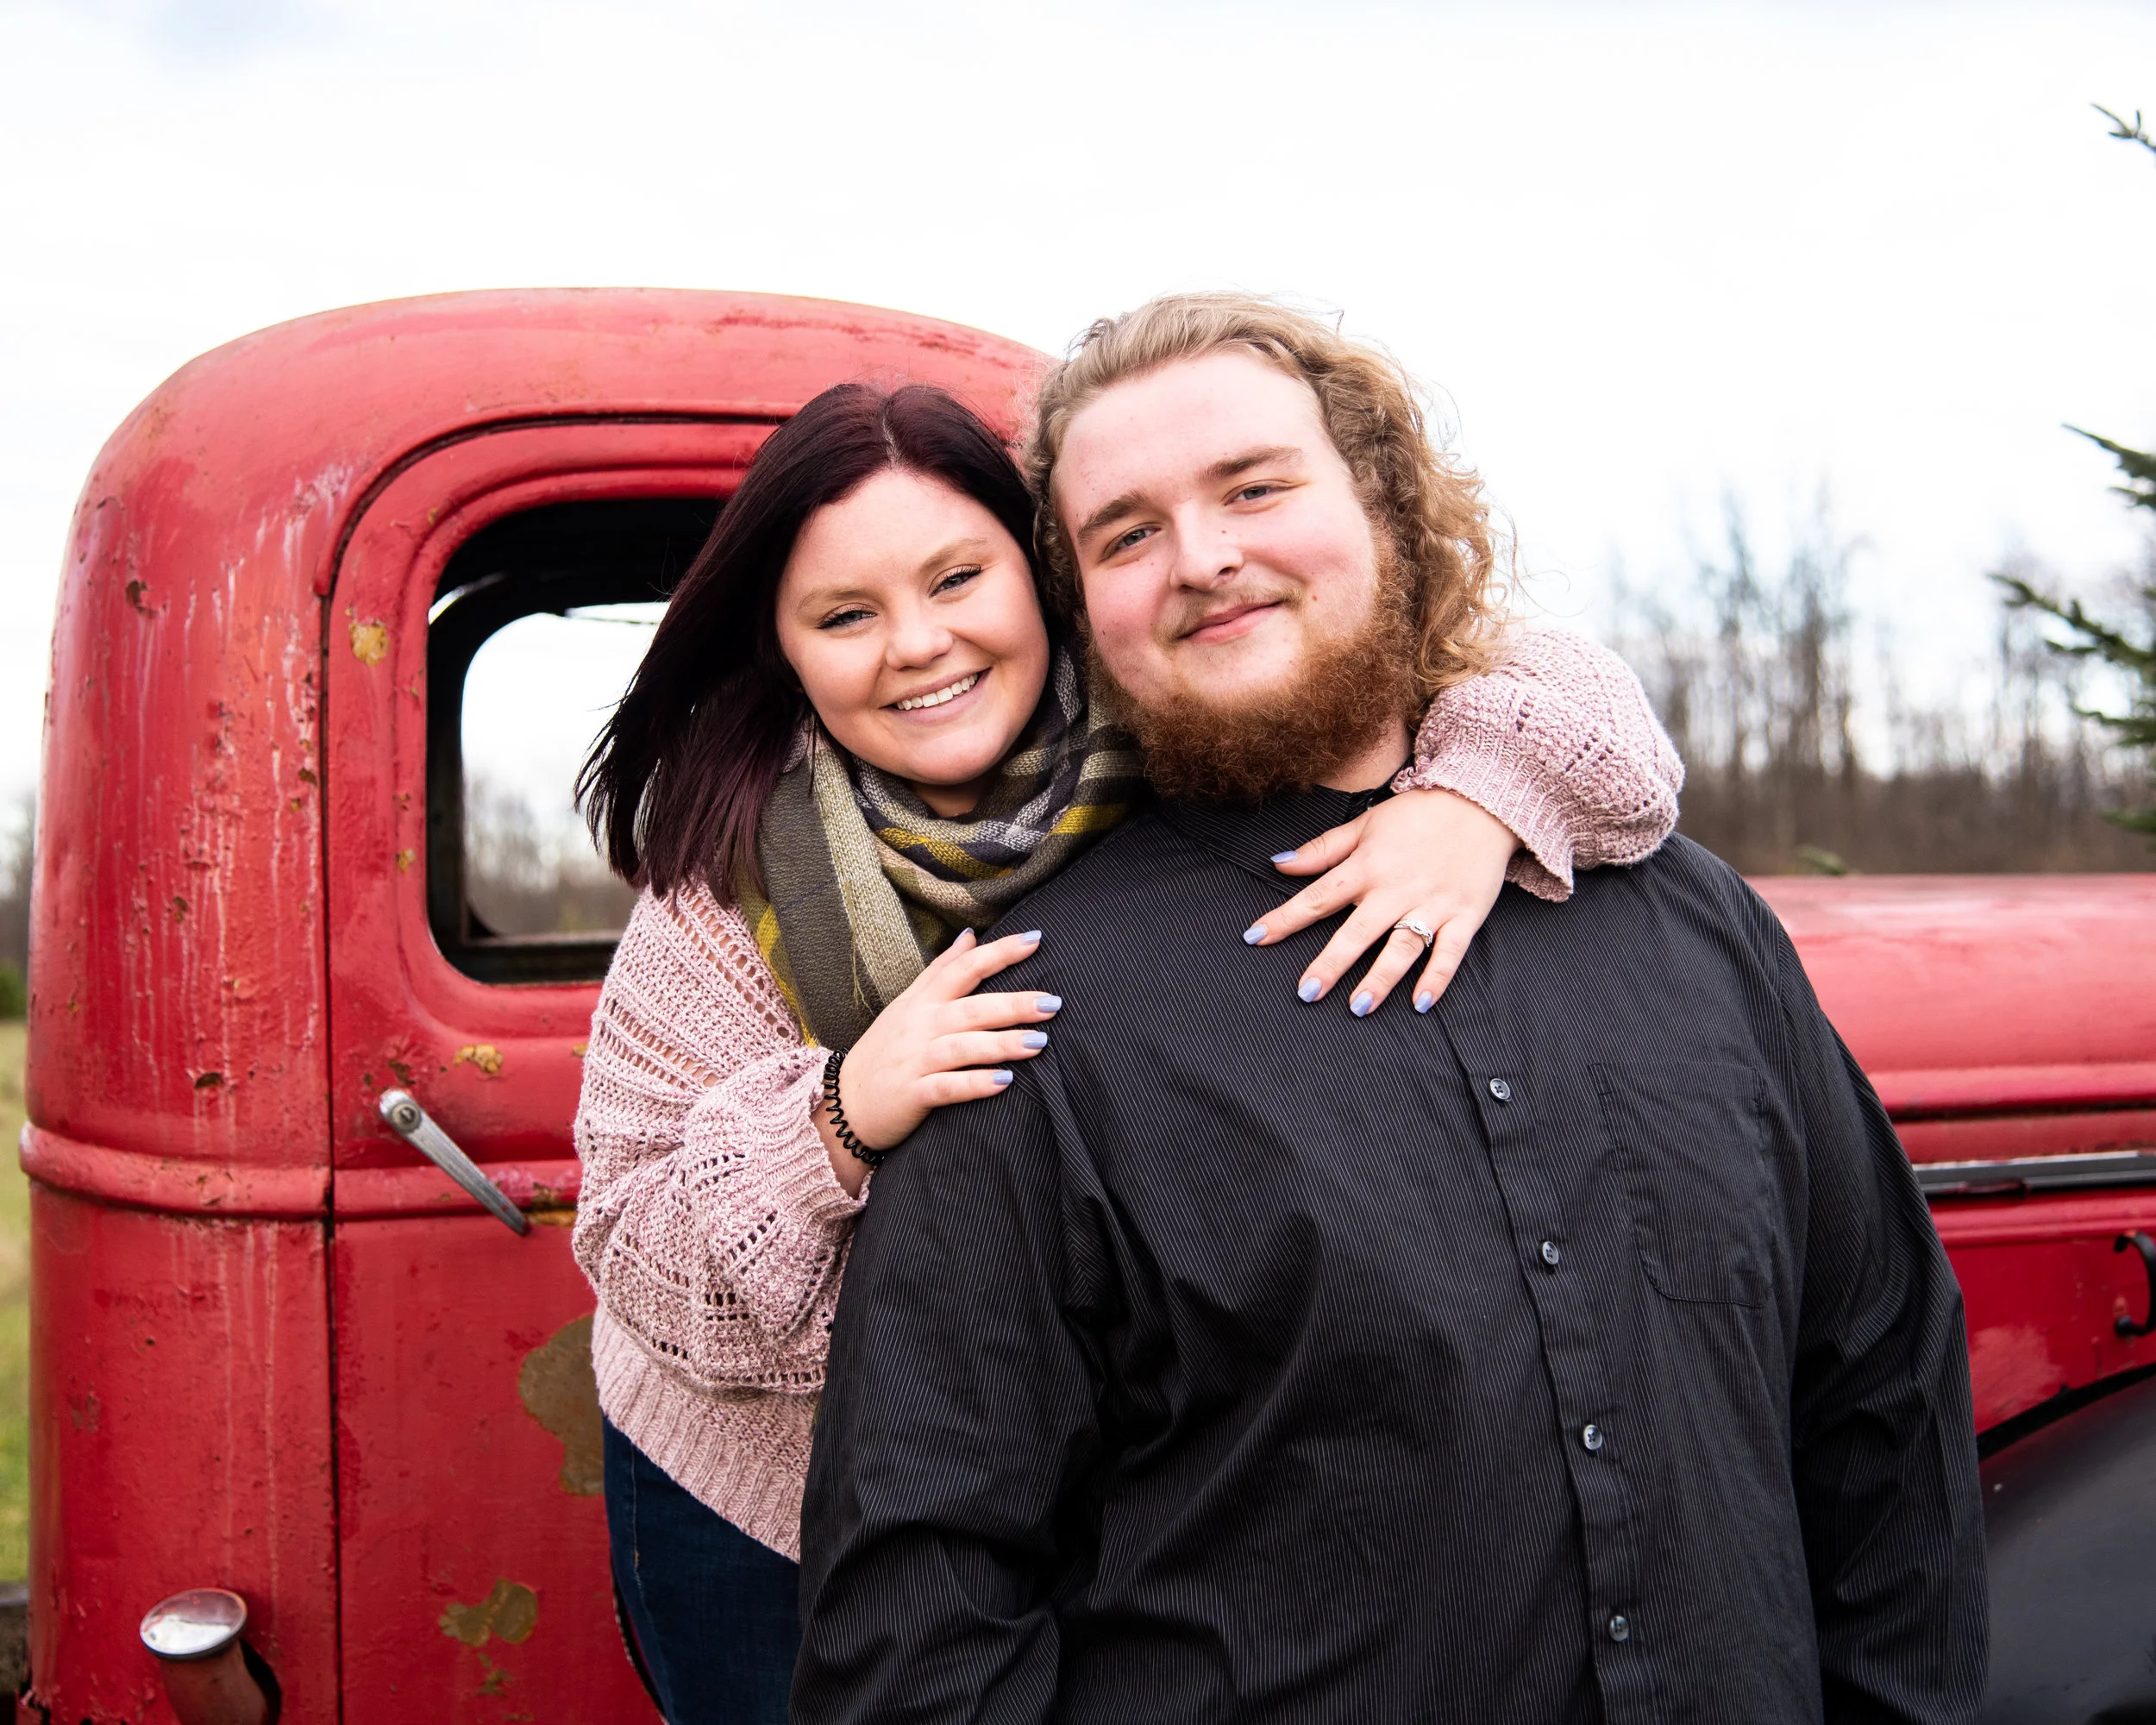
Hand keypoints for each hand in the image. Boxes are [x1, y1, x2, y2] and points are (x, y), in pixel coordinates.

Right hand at [815, 927, 1060, 1192]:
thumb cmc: (885, 1049)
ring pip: (964, 1047)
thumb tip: (971, 935)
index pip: (964, 968)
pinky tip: (1005, 1082)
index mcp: (923, 1000)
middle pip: (971, 1008)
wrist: (844, 1102)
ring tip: (1040, 1042)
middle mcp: (921, 1026)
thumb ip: (942, 970)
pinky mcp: (914, 1094)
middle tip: (1053, 1002)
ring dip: (1002, 1044)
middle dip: (1013, 1004)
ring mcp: (916, 1060)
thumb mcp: (909, 1003)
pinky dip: (976, 1084)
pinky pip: (948, 1088)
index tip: (1037, 938)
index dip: (1000, 952)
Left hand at [1243, 788, 1517, 1016]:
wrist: (1480, 801)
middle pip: (1357, 932)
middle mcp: (1396, 889)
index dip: (1284, 918)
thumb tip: (1278, 863)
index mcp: (1367, 866)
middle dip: (1331, 964)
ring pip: (1402, 947)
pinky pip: (1450, 952)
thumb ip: (1322, 849)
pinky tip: (1420, 1004)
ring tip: (1358, 1008)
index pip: (1317, 897)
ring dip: (1380, 979)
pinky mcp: (1465, 915)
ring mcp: (1432, 904)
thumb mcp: (1364, 824)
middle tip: (1306, 993)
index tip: (1255, 938)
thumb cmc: (1417, 815)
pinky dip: (1437, 978)